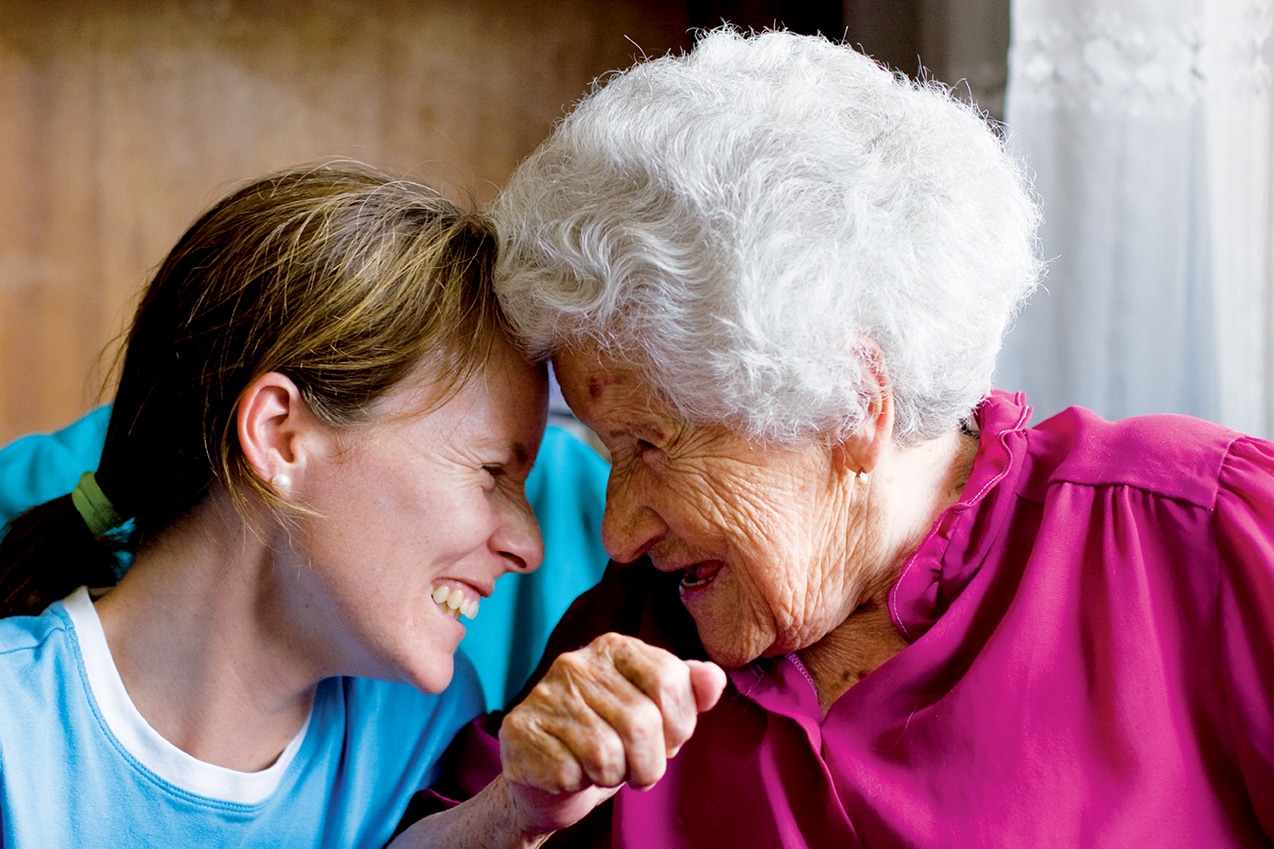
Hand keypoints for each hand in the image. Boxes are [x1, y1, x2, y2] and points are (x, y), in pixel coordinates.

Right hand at [498, 632, 725, 835]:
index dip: (678, 725)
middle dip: (649, 762)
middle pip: (641, 721)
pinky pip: (570, 772)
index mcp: (615, 648)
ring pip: (605, 753)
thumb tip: (714, 678)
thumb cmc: (611, 741)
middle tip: (636, 769)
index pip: (670, 680)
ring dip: (614, 776)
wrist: (551, 779)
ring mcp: (544, 695)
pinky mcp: (519, 730)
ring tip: (603, 770)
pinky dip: (579, 784)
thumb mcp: (659, 714)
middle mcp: (576, 662)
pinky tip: (571, 773)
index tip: (666, 739)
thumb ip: (689, 691)